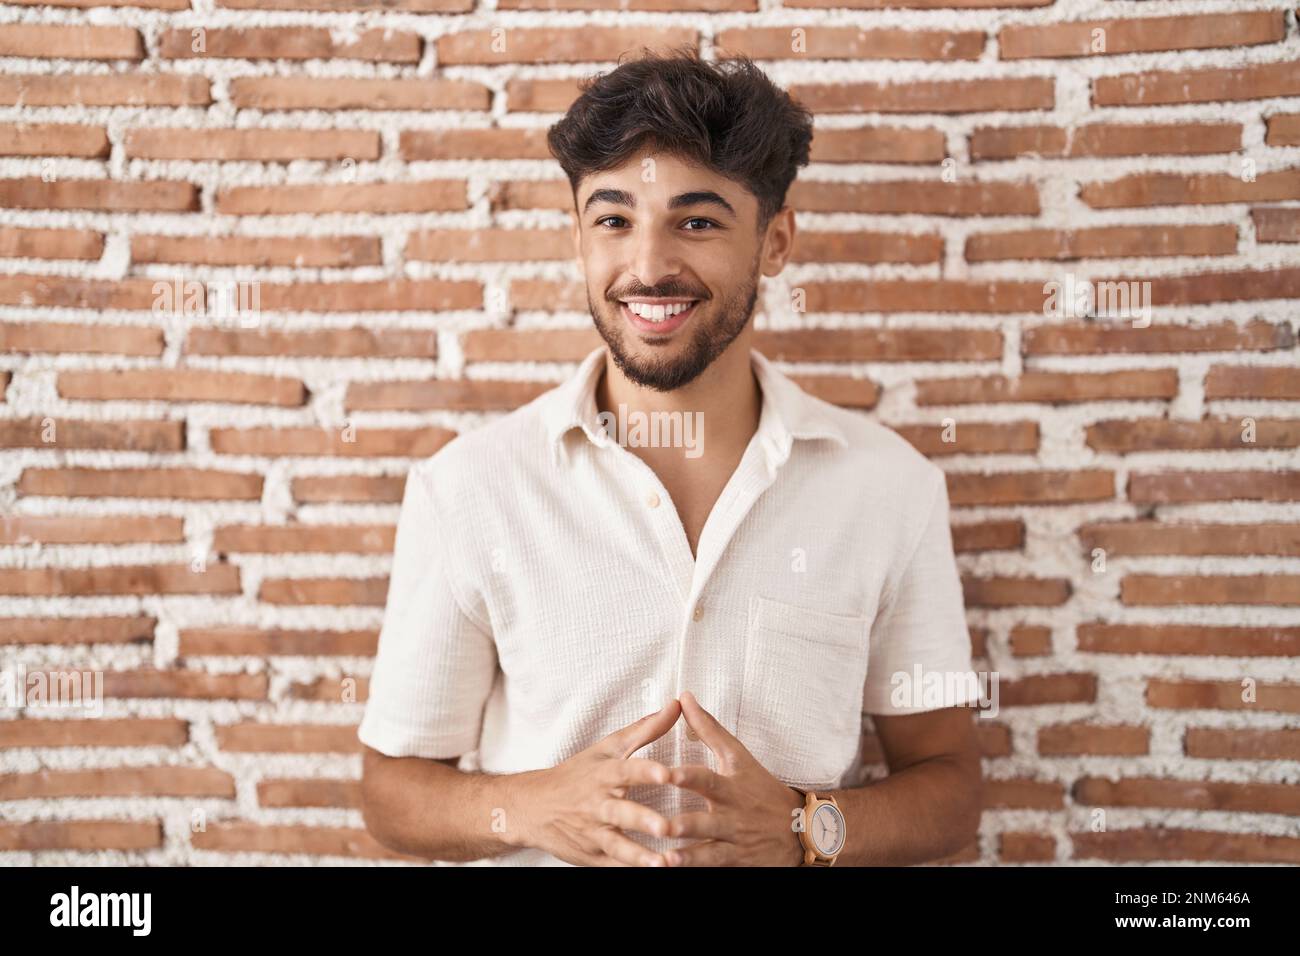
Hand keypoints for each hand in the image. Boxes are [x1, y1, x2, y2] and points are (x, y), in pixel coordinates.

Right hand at [511, 698, 680, 865]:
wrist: (532, 807)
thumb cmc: (576, 775)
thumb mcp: (607, 748)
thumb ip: (645, 729)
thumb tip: (676, 705)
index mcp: (604, 775)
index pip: (626, 771)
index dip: (646, 772)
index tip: (668, 774)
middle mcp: (598, 805)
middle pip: (622, 813)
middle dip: (644, 820)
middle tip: (666, 826)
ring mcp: (594, 834)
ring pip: (618, 846)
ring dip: (639, 856)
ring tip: (662, 864)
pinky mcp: (593, 857)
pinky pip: (614, 866)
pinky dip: (630, 871)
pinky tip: (653, 874)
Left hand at [663, 690, 805, 865]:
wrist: (802, 828)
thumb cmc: (762, 788)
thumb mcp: (739, 757)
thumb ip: (708, 729)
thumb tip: (684, 697)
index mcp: (730, 786)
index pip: (708, 779)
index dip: (688, 777)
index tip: (667, 774)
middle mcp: (732, 815)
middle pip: (708, 820)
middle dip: (686, 824)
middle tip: (663, 825)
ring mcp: (735, 842)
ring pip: (710, 851)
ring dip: (687, 857)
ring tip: (664, 860)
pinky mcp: (736, 862)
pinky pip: (714, 867)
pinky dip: (695, 868)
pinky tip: (673, 869)